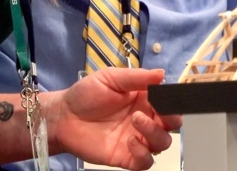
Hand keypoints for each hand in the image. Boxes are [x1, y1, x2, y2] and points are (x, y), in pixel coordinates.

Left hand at [47, 67, 181, 170]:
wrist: (63, 117)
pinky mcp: (125, 157)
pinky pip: (145, 162)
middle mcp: (145, 120)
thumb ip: (137, 77)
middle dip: (170, 119)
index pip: (169, 103)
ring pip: (162, 144)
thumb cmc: (86, 94)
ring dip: (155, 133)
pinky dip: (143, 154)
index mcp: (145, 100)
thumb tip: (162, 74)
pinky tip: (130, 142)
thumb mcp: (111, 78)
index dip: (173, 102)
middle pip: (172, 126)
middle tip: (154, 112)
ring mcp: (136, 139)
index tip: (167, 98)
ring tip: (135, 121)